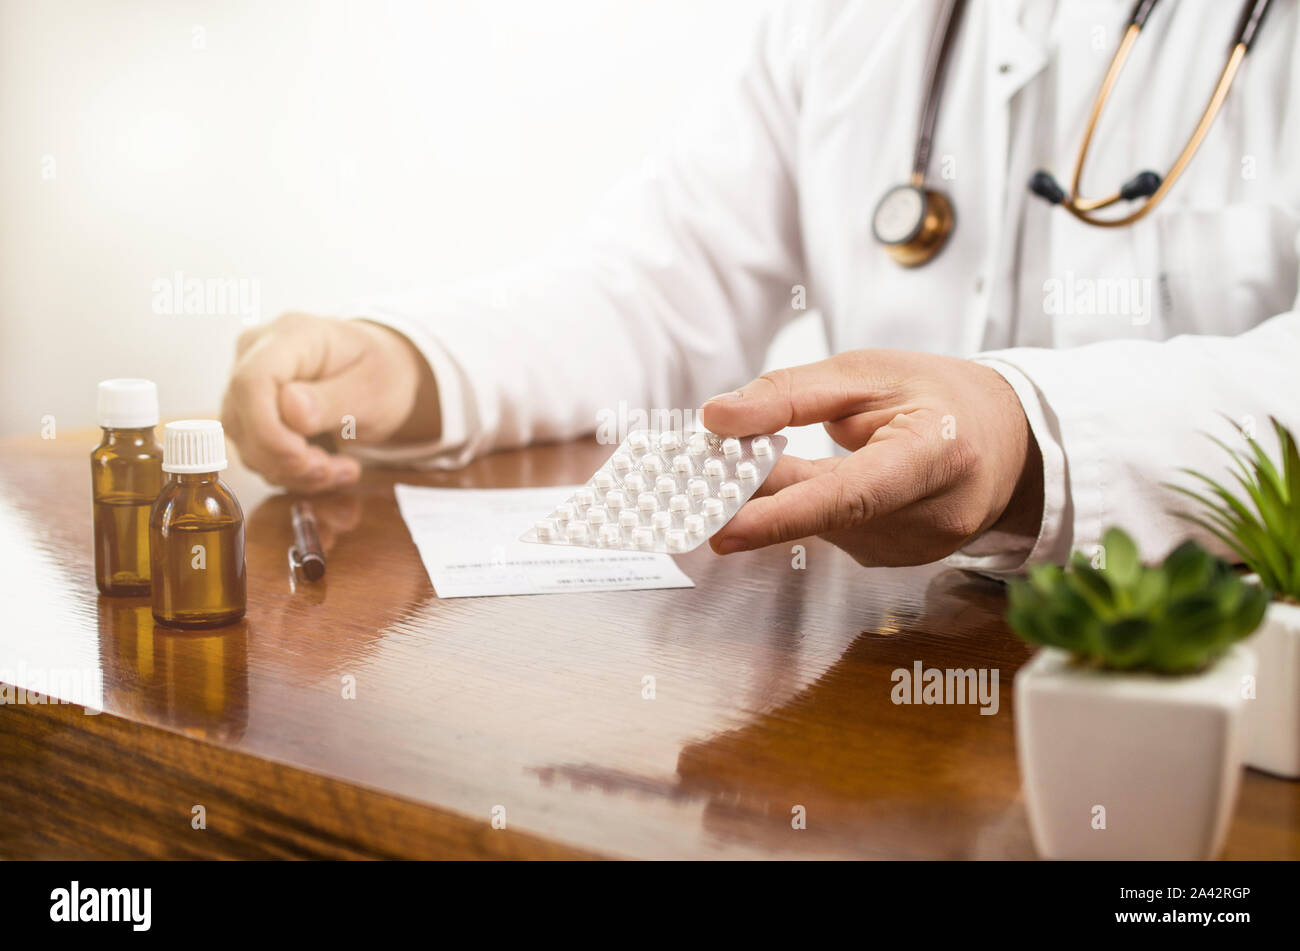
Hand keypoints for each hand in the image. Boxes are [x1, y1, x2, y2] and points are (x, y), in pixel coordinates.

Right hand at [222, 313, 439, 490]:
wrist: (380, 372)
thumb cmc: (381, 371)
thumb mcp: (374, 388)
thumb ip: (331, 399)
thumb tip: (288, 408)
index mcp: (291, 335)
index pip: (252, 381)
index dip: (267, 429)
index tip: (301, 457)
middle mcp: (256, 354)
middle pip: (242, 419)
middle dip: (287, 459)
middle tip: (333, 469)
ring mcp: (247, 384)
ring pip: (248, 445)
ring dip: (294, 471)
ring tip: (342, 468)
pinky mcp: (248, 413)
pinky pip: (258, 455)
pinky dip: (293, 473)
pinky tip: (329, 467)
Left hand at [697, 349, 1042, 565]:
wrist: (1009, 440)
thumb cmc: (941, 397)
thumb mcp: (866, 371)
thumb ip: (790, 394)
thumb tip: (717, 418)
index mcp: (936, 454)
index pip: (851, 495)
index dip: (784, 515)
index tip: (725, 529)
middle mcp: (934, 514)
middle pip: (825, 514)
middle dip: (761, 497)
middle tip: (705, 481)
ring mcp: (919, 547)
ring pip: (823, 527)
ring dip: (787, 498)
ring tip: (775, 459)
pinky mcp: (899, 560)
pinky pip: (834, 535)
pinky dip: (811, 509)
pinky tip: (816, 482)